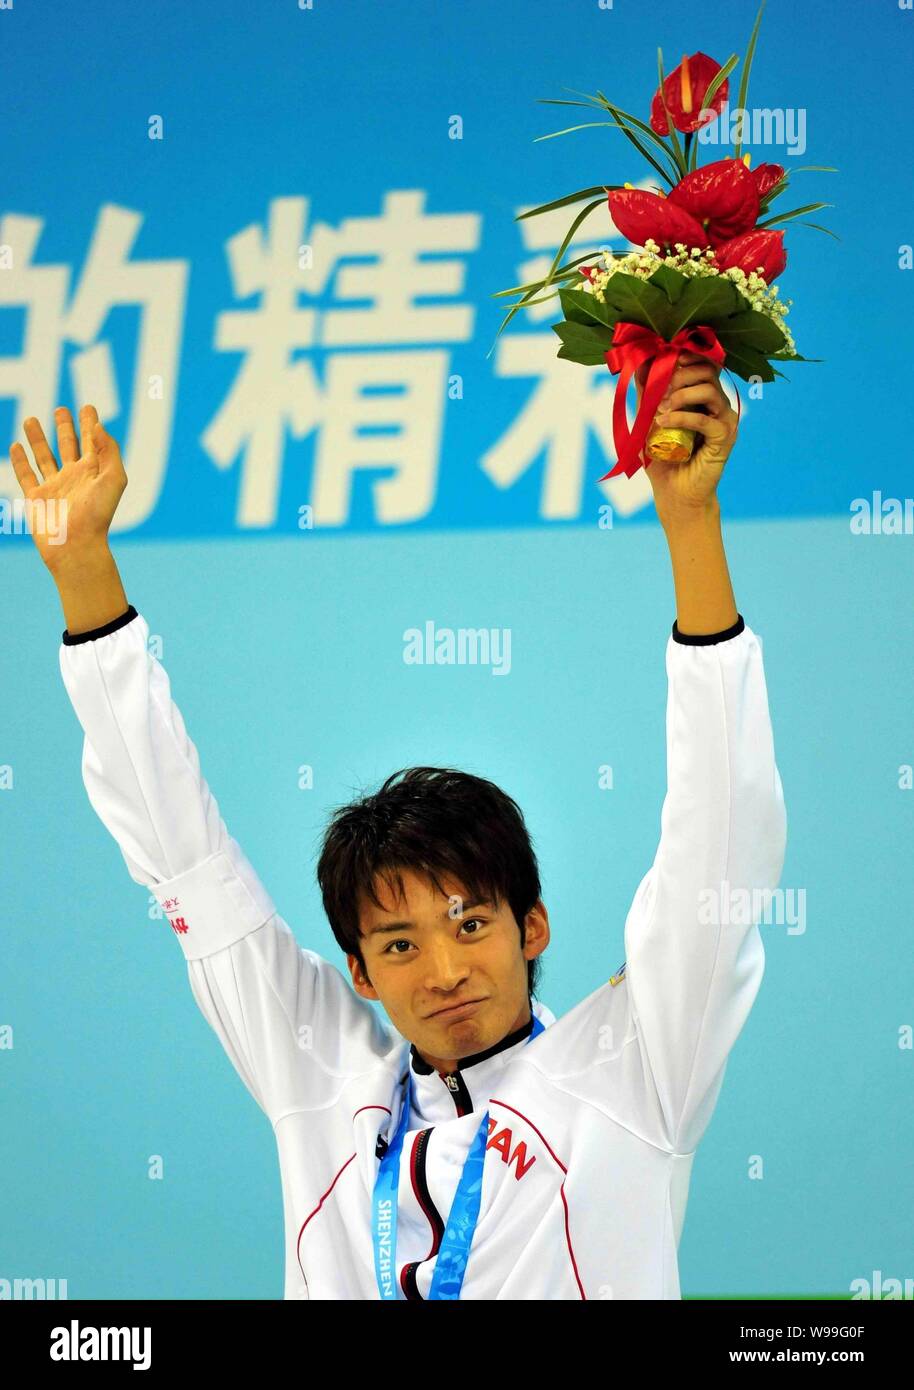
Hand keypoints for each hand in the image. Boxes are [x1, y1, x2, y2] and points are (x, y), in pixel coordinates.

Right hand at [9, 405, 127, 571]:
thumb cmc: (98, 514)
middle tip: (61, 409)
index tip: (88, 407)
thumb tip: (98, 425)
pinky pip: (25, 474)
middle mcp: (74, 477)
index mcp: (94, 472)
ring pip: (44, 456)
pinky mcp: (36, 498)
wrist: (76, 544)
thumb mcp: (113, 478)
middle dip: (65, 427)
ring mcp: (54, 487)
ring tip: (31, 419)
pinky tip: (16, 445)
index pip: (92, 441)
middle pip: (68, 445)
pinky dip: (20, 460)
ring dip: (38, 438)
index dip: (90, 424)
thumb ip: (108, 450)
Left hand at [635, 352, 738, 516]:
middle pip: (707, 370)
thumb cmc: (662, 459)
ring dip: (680, 395)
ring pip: (710, 390)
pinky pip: (706, 420)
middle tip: (658, 392)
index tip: (660, 366)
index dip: (683, 358)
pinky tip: (663, 422)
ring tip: (660, 410)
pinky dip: (682, 417)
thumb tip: (639, 363)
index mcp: (704, 396)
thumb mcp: (648, 420)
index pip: (702, 362)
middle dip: (679, 375)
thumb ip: (646, 393)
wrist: (674, 493)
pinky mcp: (724, 438)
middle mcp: (718, 404)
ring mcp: (724, 420)